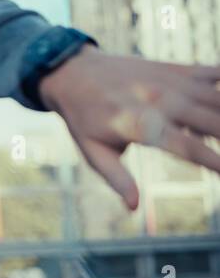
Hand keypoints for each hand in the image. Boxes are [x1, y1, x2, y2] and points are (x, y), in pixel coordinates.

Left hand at [38, 44, 219, 210]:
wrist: (73, 70)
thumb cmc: (83, 118)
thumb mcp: (91, 151)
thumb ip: (116, 178)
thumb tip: (134, 208)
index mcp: (137, 122)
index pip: (186, 145)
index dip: (216, 161)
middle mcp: (159, 99)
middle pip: (213, 120)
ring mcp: (171, 81)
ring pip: (219, 97)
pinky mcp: (178, 69)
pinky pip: (216, 74)